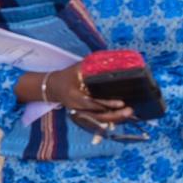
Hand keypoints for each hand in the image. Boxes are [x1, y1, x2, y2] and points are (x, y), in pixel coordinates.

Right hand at [19, 64, 133, 124]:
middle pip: (97, 116)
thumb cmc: (66, 76)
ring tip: (129, 114)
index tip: (121, 103)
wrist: (53, 87)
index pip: (91, 103)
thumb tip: (111, 61)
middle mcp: (76, 108)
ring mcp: (79, 114)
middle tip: (129, 111)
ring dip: (114, 119)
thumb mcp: (77, 68)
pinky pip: (97, 121)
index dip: (106, 104)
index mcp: (73, 97)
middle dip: (114, 116)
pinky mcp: (83, 116)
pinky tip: (121, 117)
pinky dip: (109, 120)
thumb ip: (91, 66)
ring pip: (98, 121)